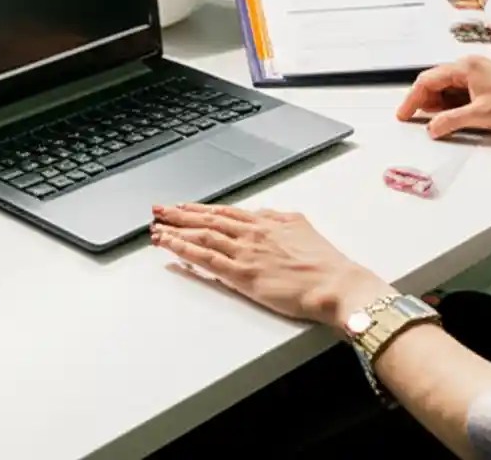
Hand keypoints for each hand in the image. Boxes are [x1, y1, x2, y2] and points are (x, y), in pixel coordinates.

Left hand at [150, 204, 394, 329]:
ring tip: (155, 226)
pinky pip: (205, 258)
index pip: (225, 212)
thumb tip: (266, 215)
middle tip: (158, 209)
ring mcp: (245, 252)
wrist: (335, 283)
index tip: (183, 206)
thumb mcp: (302, 227)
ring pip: (202, 234)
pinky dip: (182, 249)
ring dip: (175, 229)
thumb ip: (280, 220)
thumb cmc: (325, 263)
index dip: (201, 209)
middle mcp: (252, 233)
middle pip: (208, 219)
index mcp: (266, 222)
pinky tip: (167, 245)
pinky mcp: (242, 274)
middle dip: (179, 213)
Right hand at [396, 55, 490, 139]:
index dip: (412, 99)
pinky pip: (462, 92)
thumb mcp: (479, 116)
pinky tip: (453, 117)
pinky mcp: (489, 86)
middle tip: (416, 119)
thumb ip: (450, 121)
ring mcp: (481, 75)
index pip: (428, 80)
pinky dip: (453, 105)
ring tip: (435, 121)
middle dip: (424, 101)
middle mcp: (472, 66)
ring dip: (439, 104)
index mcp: (466, 66)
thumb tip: (432, 127)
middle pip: (436, 81)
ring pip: (449, 88)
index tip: (404, 114)